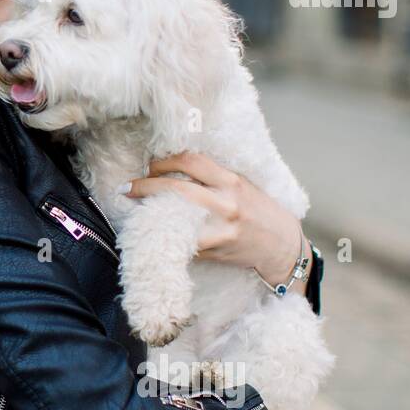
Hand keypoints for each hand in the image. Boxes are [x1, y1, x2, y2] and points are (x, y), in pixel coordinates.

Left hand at [120, 152, 308, 295]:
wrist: (282, 245)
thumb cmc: (260, 211)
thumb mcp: (242, 185)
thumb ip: (214, 177)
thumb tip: (174, 168)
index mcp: (231, 181)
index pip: (191, 160)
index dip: (164, 160)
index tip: (149, 164)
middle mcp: (225, 202)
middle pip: (176, 187)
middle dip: (146, 185)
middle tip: (127, 186)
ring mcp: (220, 228)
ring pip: (175, 217)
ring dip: (148, 212)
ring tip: (132, 208)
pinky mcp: (216, 249)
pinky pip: (184, 242)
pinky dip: (166, 236)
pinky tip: (151, 233)